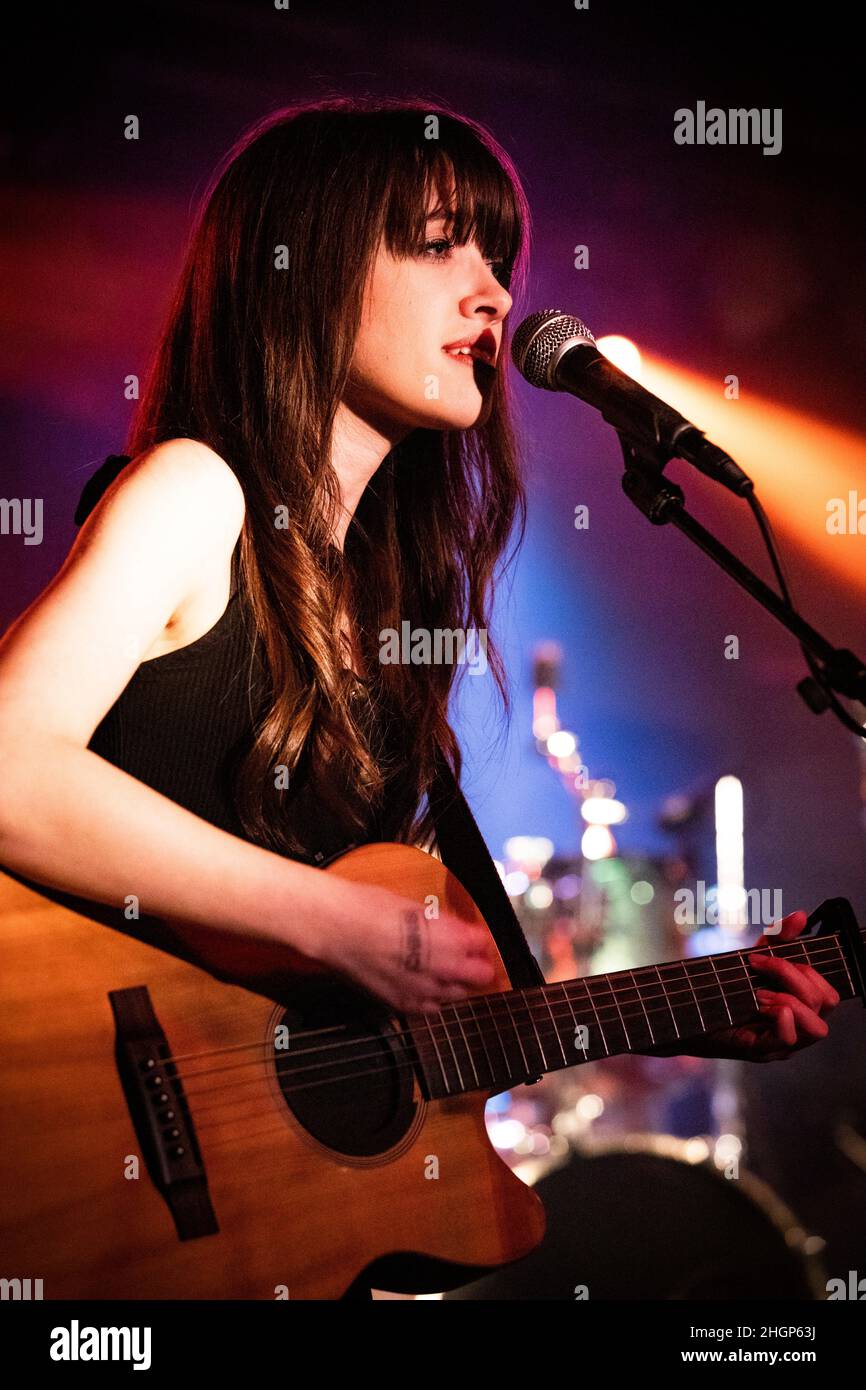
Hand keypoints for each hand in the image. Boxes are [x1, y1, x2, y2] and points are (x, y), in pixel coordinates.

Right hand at [311, 877, 496, 1014]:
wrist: (333, 927)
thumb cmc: (367, 905)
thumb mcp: (411, 905)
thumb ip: (437, 923)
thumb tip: (452, 930)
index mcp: (446, 936)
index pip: (480, 943)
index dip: (479, 940)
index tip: (476, 938)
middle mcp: (439, 965)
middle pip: (478, 975)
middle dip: (478, 965)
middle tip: (474, 957)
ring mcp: (421, 988)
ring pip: (458, 994)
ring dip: (459, 983)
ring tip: (453, 972)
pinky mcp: (401, 1002)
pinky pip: (430, 1007)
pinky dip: (435, 999)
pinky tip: (429, 989)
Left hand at [677, 910, 840, 1061]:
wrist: (685, 1011)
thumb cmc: (725, 988)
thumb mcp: (754, 959)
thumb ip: (778, 938)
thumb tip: (800, 916)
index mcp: (801, 1010)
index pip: (830, 994)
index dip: (806, 970)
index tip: (764, 957)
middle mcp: (798, 1030)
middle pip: (826, 1004)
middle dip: (793, 976)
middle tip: (758, 970)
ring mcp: (782, 1045)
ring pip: (817, 1028)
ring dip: (790, 1000)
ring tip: (759, 994)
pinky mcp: (760, 1051)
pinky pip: (788, 1039)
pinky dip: (779, 1016)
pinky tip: (757, 1006)